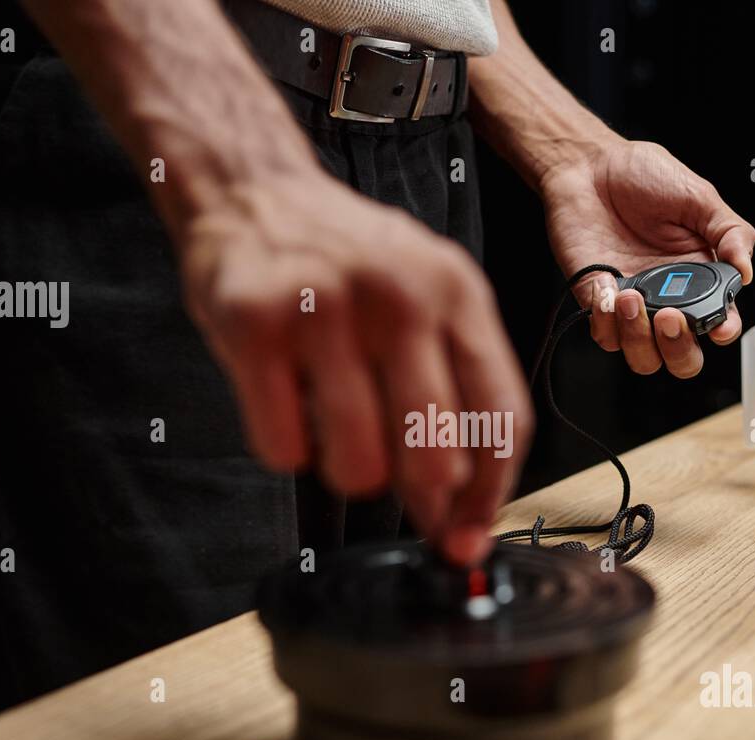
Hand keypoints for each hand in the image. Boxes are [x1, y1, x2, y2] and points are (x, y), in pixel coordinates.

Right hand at [179, 172, 532, 564]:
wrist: (252, 188)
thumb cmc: (345, 261)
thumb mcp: (423, 298)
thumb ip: (453, 388)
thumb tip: (458, 506)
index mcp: (457, 293)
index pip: (502, 419)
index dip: (488, 496)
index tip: (466, 536)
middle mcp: (400, 297)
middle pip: (435, 455)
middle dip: (415, 494)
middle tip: (389, 480)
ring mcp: (326, 308)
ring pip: (359, 463)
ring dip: (346, 472)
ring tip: (330, 429)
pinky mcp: (256, 324)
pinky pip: (283, 446)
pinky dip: (286, 448)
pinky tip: (285, 406)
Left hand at [540, 137, 754, 377]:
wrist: (589, 167)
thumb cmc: (644, 177)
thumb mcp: (699, 197)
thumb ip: (730, 232)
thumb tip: (748, 271)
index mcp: (701, 277)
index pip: (719, 324)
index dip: (722, 332)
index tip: (717, 325)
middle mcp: (669, 299)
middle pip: (682, 358)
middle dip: (679, 349)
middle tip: (669, 317)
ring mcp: (633, 306)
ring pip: (644, 357)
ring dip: (638, 338)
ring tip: (630, 296)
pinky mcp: (598, 303)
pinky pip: (605, 336)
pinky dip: (606, 320)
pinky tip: (607, 286)